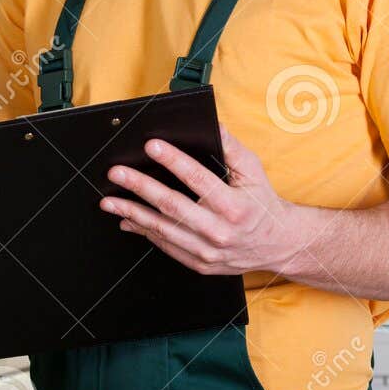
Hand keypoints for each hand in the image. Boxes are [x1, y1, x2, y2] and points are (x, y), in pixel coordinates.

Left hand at [99, 125, 301, 275]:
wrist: (279, 245)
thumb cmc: (262, 204)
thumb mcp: (254, 172)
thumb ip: (233, 149)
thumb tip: (214, 125)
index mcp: (235, 206)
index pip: (199, 180)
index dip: (174, 161)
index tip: (151, 146)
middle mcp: (220, 231)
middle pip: (173, 206)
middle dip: (140, 187)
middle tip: (116, 174)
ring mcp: (208, 251)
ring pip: (163, 230)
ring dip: (132, 213)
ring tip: (109, 201)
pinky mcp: (200, 264)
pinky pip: (166, 246)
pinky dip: (144, 232)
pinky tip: (126, 220)